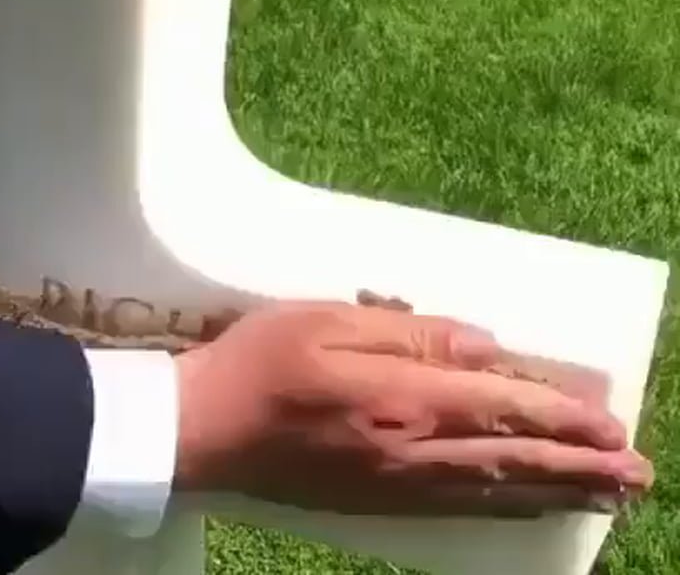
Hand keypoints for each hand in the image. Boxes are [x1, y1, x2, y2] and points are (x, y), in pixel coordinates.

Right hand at [173, 300, 651, 517]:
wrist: (196, 431)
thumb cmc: (255, 363)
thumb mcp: (326, 321)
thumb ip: (410, 332)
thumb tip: (485, 346)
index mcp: (403, 399)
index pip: (504, 406)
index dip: (564, 416)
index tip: (613, 425)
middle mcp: (410, 451)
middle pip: (513, 459)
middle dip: (581, 466)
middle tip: (637, 475)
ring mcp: (391, 485)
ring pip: (491, 491)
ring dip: (553, 492)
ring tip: (602, 497)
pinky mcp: (370, 502)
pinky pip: (453, 509)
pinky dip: (500, 508)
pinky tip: (519, 506)